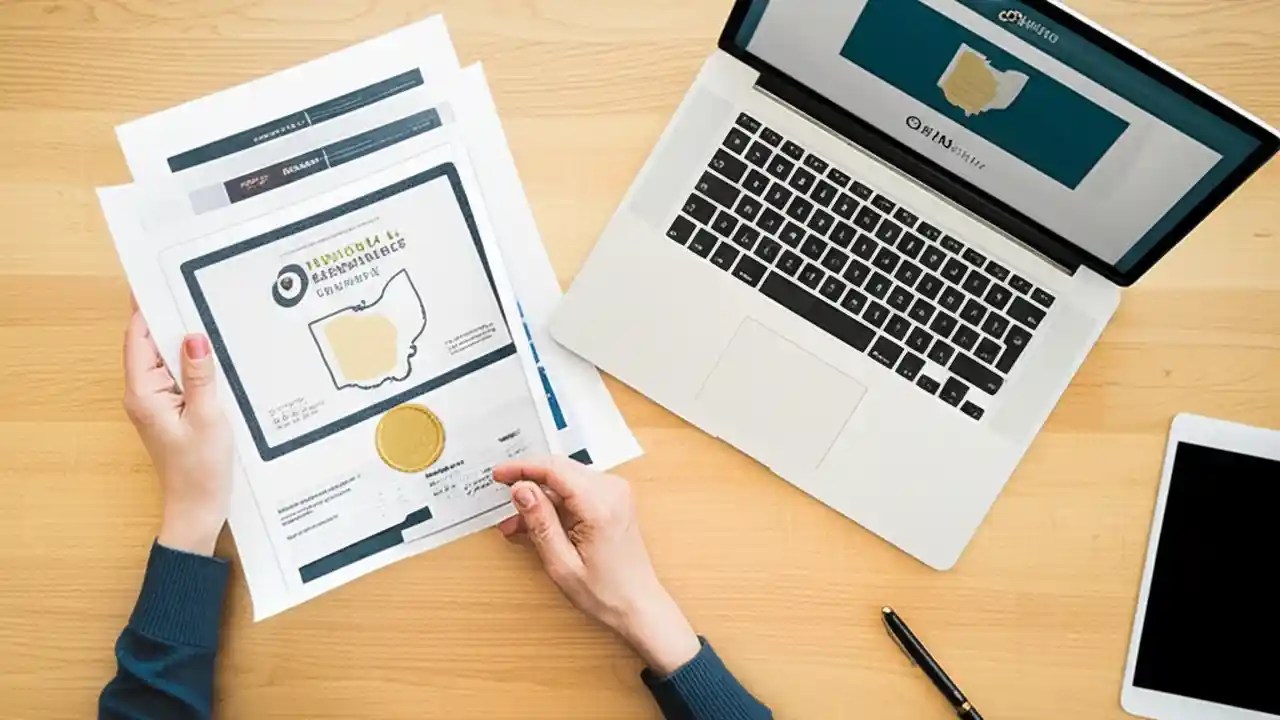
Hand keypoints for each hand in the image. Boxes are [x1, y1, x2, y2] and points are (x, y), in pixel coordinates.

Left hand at [122, 311, 232, 555]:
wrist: (198, 509)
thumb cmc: (200, 470)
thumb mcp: (208, 416)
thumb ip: (200, 374)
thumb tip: (193, 336)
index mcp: (144, 392)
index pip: (139, 337)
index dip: (148, 307)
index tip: (160, 278)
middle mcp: (145, 393)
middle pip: (152, 344)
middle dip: (172, 318)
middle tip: (198, 288)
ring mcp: (158, 402)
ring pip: (169, 359)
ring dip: (187, 340)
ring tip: (212, 314)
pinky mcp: (173, 410)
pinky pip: (180, 376)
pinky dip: (195, 363)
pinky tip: (217, 354)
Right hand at [494, 458, 700, 675]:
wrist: (638, 603)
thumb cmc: (606, 592)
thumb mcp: (562, 563)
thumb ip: (540, 522)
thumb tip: (521, 490)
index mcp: (600, 505)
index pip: (554, 469)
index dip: (522, 468)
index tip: (499, 474)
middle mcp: (612, 491)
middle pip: (559, 469)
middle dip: (528, 483)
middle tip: (503, 499)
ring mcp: (616, 493)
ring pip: (566, 479)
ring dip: (541, 496)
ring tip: (518, 524)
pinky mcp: (614, 499)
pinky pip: (577, 490)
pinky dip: (556, 502)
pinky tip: (539, 523)